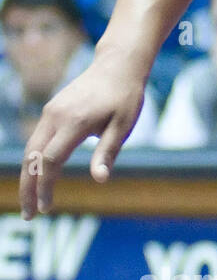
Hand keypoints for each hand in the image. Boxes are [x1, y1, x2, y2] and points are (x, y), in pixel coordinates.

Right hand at [20, 51, 148, 217]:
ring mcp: (51, 111)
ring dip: (28, 175)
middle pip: (32, 158)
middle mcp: (56, 116)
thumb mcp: (123, 125)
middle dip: (28, 188)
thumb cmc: (125, 96)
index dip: (45, 187)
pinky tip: (38, 176)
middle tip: (30, 215)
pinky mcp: (51, 109)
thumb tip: (99, 180)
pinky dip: (33, 160)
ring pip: (30, 149)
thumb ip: (108, 152)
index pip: (50, 161)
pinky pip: (37, 138)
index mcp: (75, 122)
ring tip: (31, 200)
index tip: (46, 209)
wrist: (118, 64)